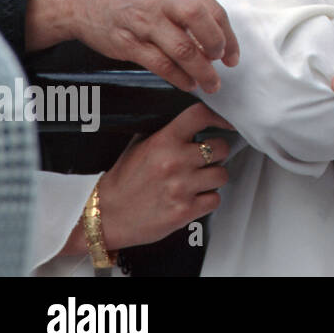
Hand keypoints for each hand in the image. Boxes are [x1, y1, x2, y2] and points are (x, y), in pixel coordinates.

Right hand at [32, 0, 239, 92]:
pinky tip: (187, 84)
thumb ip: (187, 6)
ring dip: (201, 71)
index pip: (213, 10)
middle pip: (200, 20)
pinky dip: (178, 77)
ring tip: (211, 83)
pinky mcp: (128, 43)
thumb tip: (216, 35)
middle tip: (222, 64)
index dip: (228, 36)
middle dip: (217, 46)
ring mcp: (144, 22)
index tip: (233, 56)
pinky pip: (160, 64)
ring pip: (182, 48)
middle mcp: (162, 2)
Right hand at [91, 103, 233, 250]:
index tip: (227, 123)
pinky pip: (215, 199)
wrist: (106, 217)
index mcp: (163, 142)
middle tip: (205, 160)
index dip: (219, 117)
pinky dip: (208, 199)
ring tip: (197, 181)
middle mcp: (174, 162)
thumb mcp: (139, 146)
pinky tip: (193, 198)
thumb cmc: (123, 181)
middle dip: (217, 153)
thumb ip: (166, 131)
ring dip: (213, 178)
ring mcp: (181, 187)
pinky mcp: (185, 211)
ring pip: (222, 174)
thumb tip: (193, 120)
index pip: (200, 115)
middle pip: (221, 147)